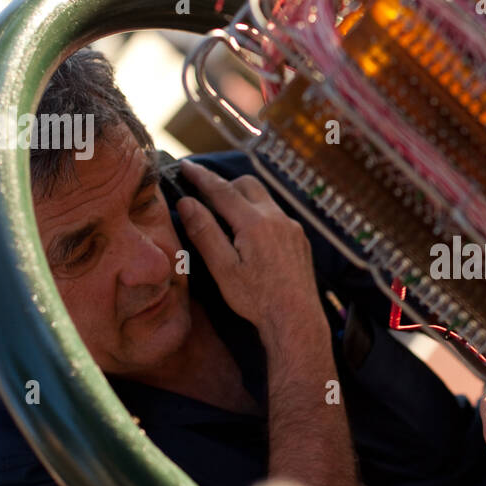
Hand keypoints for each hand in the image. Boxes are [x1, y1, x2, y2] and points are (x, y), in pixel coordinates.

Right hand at [175, 159, 327, 355]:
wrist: (296, 318)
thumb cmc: (257, 299)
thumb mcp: (223, 268)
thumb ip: (204, 232)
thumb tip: (186, 202)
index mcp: (254, 223)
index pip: (221, 190)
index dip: (201, 177)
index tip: (186, 166)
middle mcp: (277, 218)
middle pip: (247, 185)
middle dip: (224, 185)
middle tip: (205, 195)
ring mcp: (292, 227)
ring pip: (264, 199)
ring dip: (243, 200)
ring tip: (226, 216)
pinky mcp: (300, 239)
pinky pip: (277, 215)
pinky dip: (259, 215)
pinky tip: (251, 236)